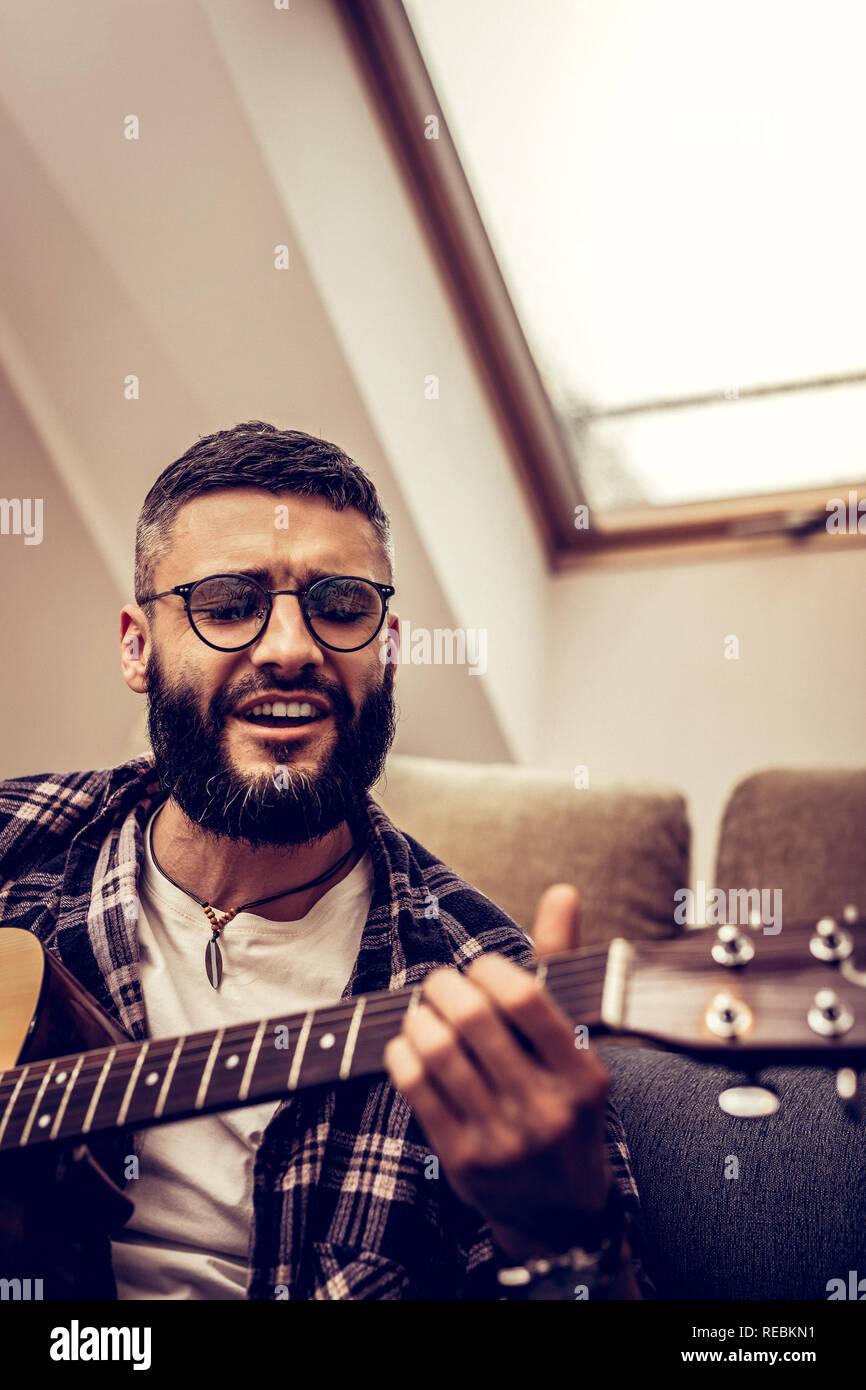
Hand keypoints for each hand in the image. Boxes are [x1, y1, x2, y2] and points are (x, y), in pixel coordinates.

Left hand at [383, 884, 614, 1261]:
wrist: (561, 1217)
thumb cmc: (565, 1107)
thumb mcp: (578, 1047)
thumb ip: (562, 969)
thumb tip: (561, 892)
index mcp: (584, 1075)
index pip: (527, 1000)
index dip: (490, 970)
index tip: (479, 969)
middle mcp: (546, 1109)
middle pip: (475, 1020)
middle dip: (446, 987)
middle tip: (441, 984)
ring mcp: (503, 1139)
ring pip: (439, 1052)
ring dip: (420, 1019)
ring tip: (423, 1012)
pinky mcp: (463, 1160)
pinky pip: (417, 1089)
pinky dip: (404, 1054)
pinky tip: (409, 1044)